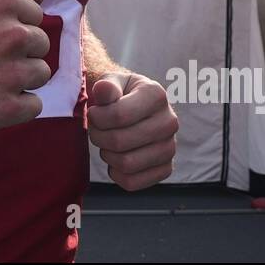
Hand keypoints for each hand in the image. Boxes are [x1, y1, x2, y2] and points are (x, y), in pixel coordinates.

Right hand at [0, 0, 50, 140]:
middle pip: (40, 45)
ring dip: (20, 80)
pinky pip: (34, 105)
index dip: (15, 28)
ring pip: (40, 74)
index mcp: (2, 6)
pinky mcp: (7, 108)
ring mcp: (12, 74)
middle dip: (19, 53)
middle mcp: (12, 36)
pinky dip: (16, 107)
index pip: (36, 16)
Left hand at [88, 72, 178, 190]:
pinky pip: (132, 182)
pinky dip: (116, 174)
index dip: (97, 118)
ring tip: (105, 142)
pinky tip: (114, 158)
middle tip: (96, 129)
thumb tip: (103, 90)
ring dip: (106, 154)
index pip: (119, 115)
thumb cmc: (117, 93)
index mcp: (156, 95)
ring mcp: (170, 147)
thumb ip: (106, 85)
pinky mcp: (165, 169)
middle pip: (120, 141)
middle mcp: (169, 121)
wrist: (131, 107)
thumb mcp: (110, 81)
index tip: (93, 113)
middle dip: (98, 136)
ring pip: (126, 164)